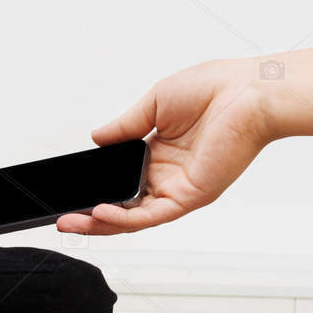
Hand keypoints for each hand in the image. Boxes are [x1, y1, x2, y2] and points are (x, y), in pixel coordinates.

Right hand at [57, 58, 274, 235]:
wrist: (250, 91)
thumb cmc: (216, 88)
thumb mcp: (154, 104)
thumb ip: (124, 126)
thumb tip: (96, 138)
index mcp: (159, 153)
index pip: (120, 181)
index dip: (95, 188)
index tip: (70, 190)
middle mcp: (167, 175)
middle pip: (121, 205)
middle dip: (89, 214)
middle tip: (62, 216)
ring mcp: (178, 188)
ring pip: (131, 217)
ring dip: (98, 223)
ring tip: (70, 222)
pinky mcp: (190, 196)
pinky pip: (150, 215)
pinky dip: (123, 218)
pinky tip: (99, 214)